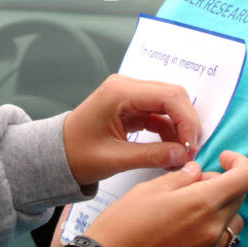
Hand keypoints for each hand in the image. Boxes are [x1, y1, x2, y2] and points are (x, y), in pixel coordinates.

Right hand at [59, 150, 247, 246]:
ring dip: (221, 211)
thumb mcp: (149, 189)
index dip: (240, 163)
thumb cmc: (123, 224)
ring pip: (233, 224)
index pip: (245, 179)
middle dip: (223, 185)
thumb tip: (198, 171)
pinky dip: (212, 233)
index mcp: (202, 204)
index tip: (225, 159)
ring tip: (191, 209)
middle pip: (239, 200)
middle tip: (195, 183)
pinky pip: (221, 246)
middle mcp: (212, 230)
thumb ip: (182, 177)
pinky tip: (186, 231)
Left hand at [62, 74, 201, 185]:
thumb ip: (150, 156)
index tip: (191, 147)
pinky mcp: (133, 107)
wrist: (57, 155)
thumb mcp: (113, 159)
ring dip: (180, 129)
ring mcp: (131, 96)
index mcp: (119, 92)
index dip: (186, 121)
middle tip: (190, 153)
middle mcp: (127, 87)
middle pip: (174, 96)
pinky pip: (161, 115)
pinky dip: (170, 133)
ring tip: (181, 157)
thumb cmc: (76, 155)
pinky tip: (171, 153)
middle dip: (187, 124)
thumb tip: (183, 155)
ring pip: (170, 105)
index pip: (168, 96)